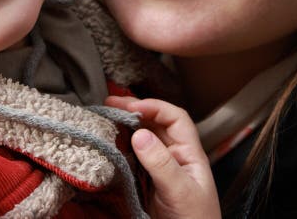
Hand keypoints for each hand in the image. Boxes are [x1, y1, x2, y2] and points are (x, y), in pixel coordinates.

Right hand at [106, 96, 220, 218]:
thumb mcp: (180, 191)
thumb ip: (161, 164)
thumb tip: (140, 135)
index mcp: (190, 154)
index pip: (175, 119)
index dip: (155, 107)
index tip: (132, 106)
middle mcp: (175, 158)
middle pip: (156, 125)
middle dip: (134, 111)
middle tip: (110, 104)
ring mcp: (159, 170)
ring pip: (142, 140)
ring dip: (125, 128)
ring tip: (106, 120)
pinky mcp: (145, 184)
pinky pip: (132, 159)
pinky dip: (120, 149)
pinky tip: (109, 145)